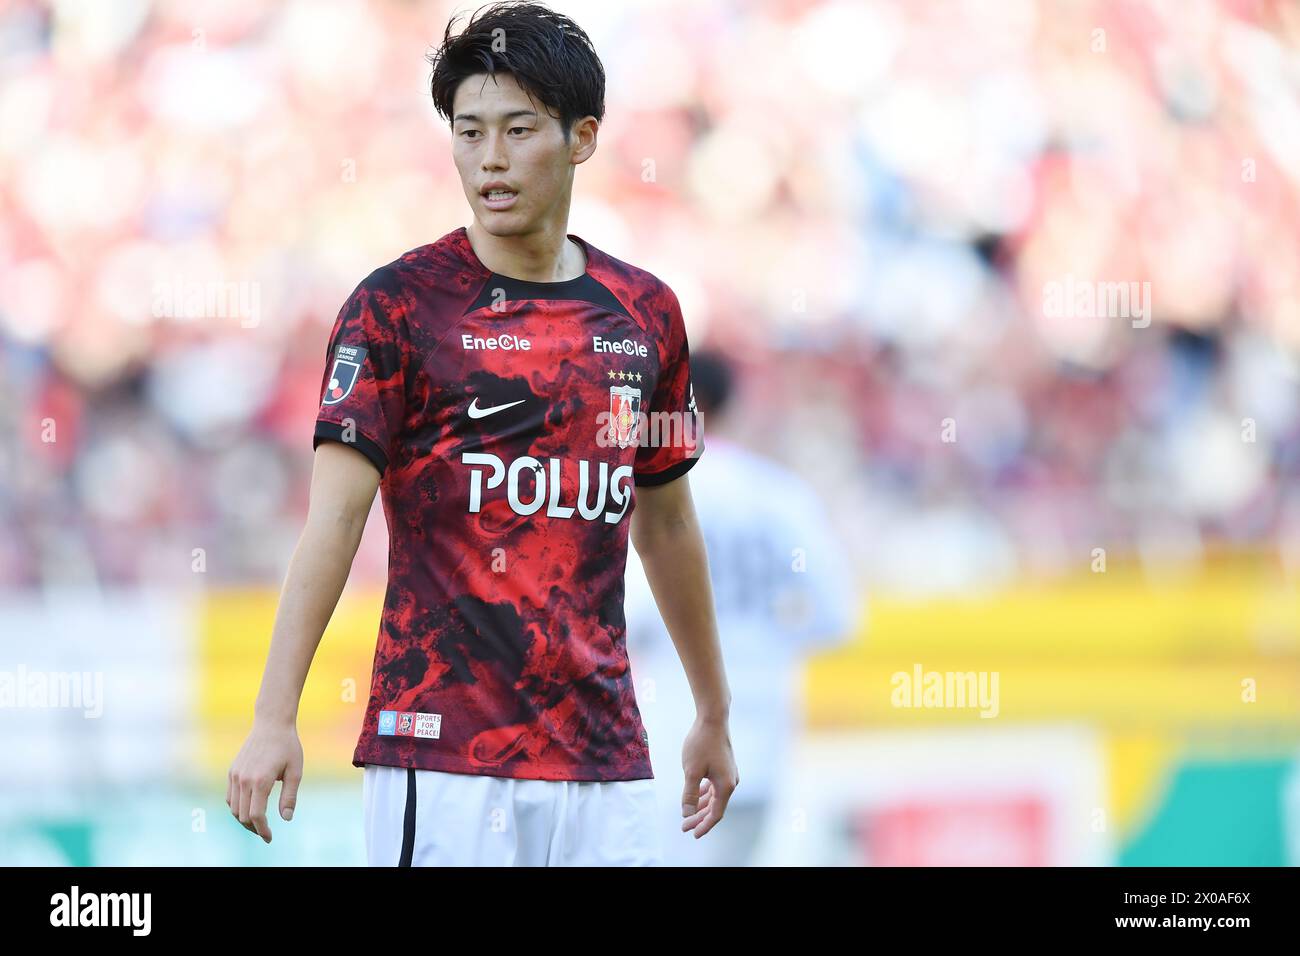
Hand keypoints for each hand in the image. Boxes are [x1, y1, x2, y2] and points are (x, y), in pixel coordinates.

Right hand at [227, 719, 303, 843]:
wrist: (271, 724)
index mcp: (261, 780)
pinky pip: (230, 797)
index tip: (269, 838)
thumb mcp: (295, 771)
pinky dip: (237, 807)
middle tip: (266, 833)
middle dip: (254, 828)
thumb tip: (287, 819)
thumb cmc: (288, 747)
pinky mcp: (232, 772)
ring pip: (234, 808)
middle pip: (243, 815)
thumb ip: (290, 796)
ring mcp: (235, 775)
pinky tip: (249, 808)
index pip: (256, 815)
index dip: (262, 830)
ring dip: (244, 819)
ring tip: (258, 823)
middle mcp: (244, 779)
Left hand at [680, 716, 738, 838]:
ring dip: (701, 805)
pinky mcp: (725, 766)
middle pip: (715, 807)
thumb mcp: (691, 771)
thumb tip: (688, 814)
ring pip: (715, 796)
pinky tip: (697, 794)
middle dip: (699, 817)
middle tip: (684, 825)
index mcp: (725, 786)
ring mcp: (729, 773)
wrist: (713, 719)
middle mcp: (731, 782)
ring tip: (688, 813)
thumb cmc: (701, 744)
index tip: (692, 834)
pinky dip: (705, 793)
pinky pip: (715, 786)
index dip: (704, 826)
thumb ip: (689, 794)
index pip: (716, 814)